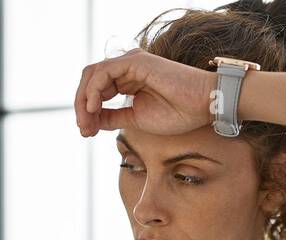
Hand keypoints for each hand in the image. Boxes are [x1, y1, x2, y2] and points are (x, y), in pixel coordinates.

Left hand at [74, 48, 213, 136]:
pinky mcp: (134, 61)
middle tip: (83, 129)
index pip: (97, 90)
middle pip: (91, 81)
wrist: (202, 105)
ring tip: (86, 122)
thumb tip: (92, 121)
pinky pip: (104, 72)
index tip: (86, 133)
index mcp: (128, 80)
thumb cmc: (178, 113)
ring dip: (84, 100)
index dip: (87, 111)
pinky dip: (94, 90)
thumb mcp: (136, 119)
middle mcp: (127, 68)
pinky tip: (93, 108)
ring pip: (93, 75)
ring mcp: (130, 62)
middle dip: (82, 106)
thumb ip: (114, 118)